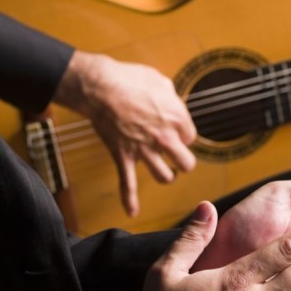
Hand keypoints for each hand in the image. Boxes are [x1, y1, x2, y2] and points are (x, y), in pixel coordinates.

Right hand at [54, 50, 196, 215]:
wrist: (100, 86)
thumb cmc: (130, 79)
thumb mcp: (160, 81)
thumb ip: (170, 96)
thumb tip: (172, 102)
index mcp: (177, 119)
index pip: (191, 137)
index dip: (183, 134)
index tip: (175, 130)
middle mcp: (164, 138)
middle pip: (186, 163)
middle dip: (182, 161)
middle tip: (177, 157)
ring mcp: (144, 150)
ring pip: (164, 176)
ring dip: (165, 175)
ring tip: (166, 172)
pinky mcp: (124, 156)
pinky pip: (127, 183)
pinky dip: (129, 199)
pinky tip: (132, 211)